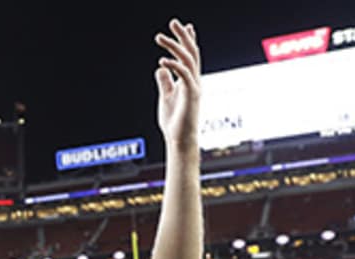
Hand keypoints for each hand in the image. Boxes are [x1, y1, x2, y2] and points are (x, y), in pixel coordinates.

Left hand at [154, 19, 200, 151]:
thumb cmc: (174, 122)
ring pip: (188, 59)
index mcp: (189, 80)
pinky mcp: (191, 95)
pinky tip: (161, 62)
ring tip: (160, 37)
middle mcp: (194, 80)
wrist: (180, 140)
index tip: (185, 27)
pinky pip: (184, 75)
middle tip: (174, 22)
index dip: (188, 41)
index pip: (190, 56)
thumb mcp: (166, 97)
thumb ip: (165, 82)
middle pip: (191, 52)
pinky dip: (173, 66)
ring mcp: (194, 86)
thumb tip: (160, 69)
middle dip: (183, 36)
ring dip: (174, 46)